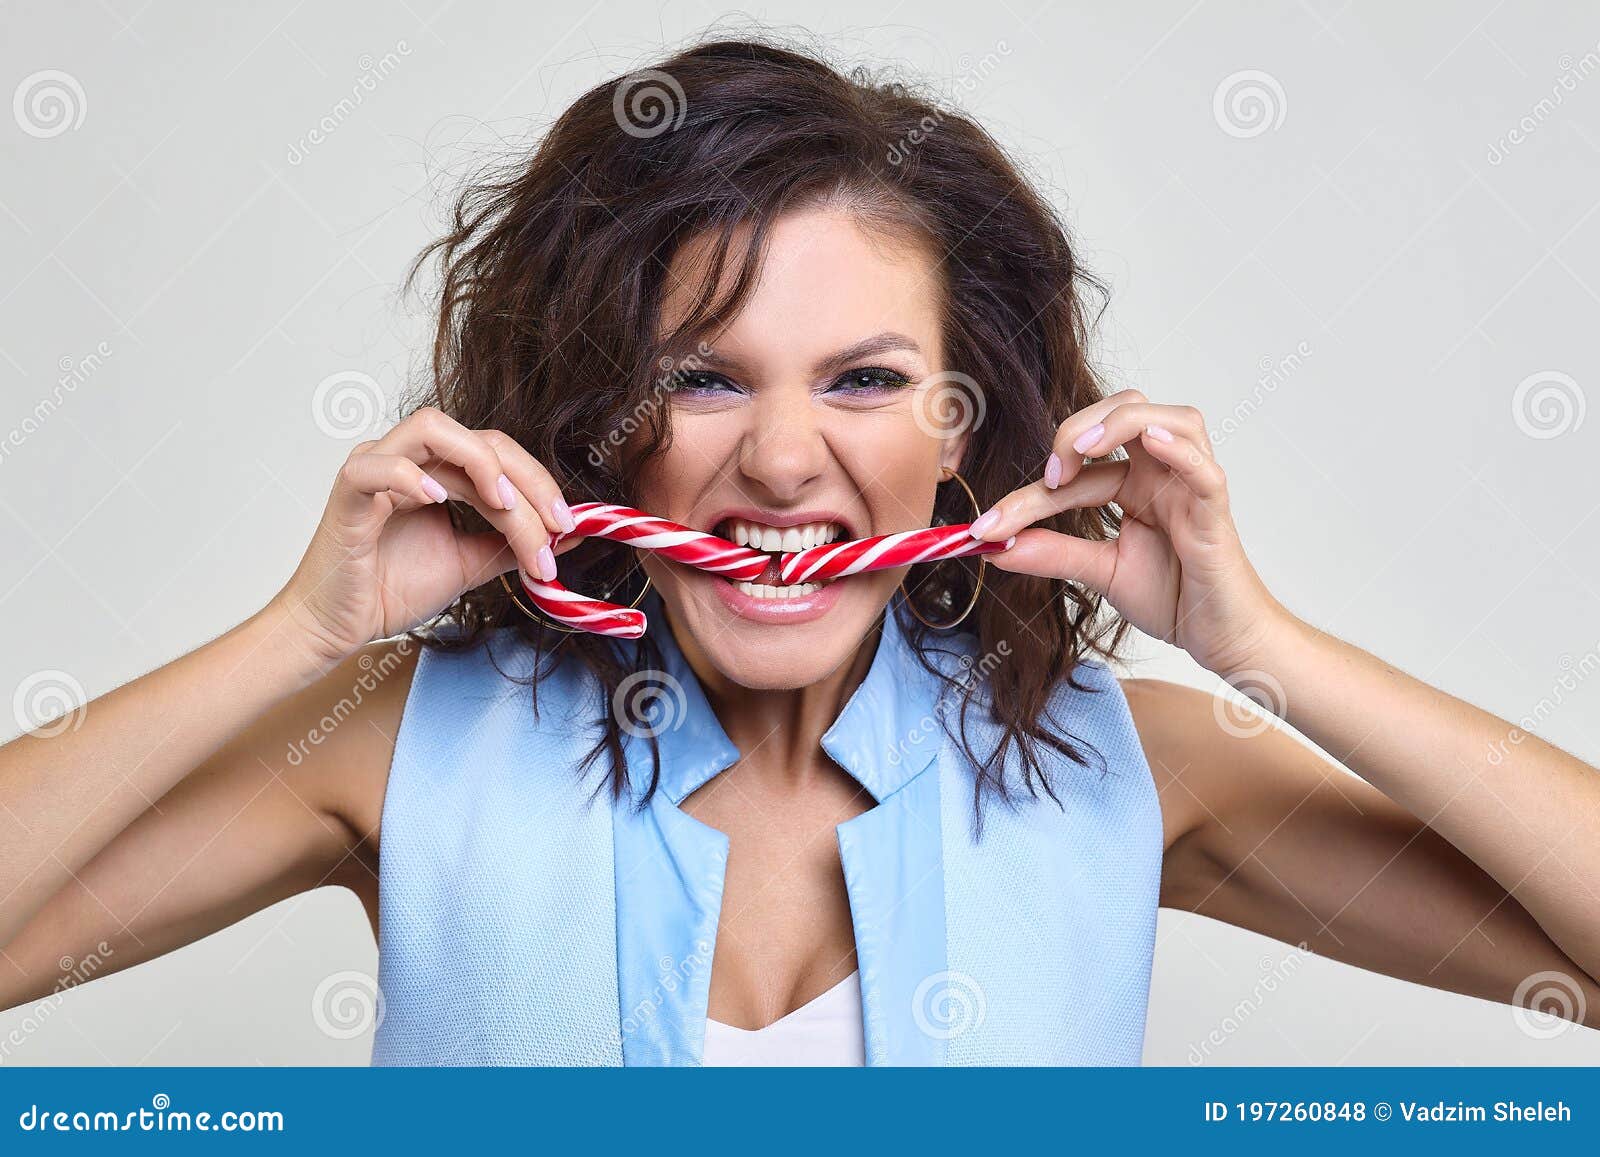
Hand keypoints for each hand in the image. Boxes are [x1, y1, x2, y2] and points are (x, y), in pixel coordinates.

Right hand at [269, 407, 581, 670]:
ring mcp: (375, 467)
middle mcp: (407, 457)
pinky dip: (409, 475)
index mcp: (436, 470)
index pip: (499, 454)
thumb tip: (569, 535)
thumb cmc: (390, 590)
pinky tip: (437, 500)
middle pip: (479, 439)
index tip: (567, 526)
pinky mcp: (347, 492)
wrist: (337, 626)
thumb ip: (511, 545)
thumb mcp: (468, 563)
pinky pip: (375, 465)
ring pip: (433, 430)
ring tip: (503, 505)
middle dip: (526, 480)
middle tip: (554, 525)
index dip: (539, 484)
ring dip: (480, 464)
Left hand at [970, 389, 1287, 677]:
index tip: (986, 528)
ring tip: (1085, 450)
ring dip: (1123, 421)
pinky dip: (1179, 448)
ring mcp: (1192, 484)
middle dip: (1078, 429)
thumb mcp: (1099, 571)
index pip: (1077, 470)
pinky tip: (1152, 441)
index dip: (1027, 495)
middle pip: (1126, 410)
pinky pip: (1203, 468)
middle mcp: (1163, 472)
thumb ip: (1053, 554)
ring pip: (1171, 418)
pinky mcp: (1215, 509)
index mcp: (1136, 482)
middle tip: (1050, 475)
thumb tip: (994, 548)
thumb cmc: (1174, 597)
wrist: (1220, 637)